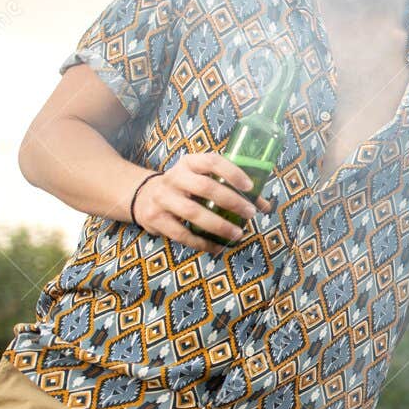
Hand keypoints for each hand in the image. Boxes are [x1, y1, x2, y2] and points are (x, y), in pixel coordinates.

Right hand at [131, 152, 272, 254]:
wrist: (142, 196)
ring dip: (219, 225)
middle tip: (250, 213)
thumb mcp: (202, 179)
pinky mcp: (155, 219)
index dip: (232, 172)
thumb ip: (231, 188)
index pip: (212, 161)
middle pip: (205, 187)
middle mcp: (174, 177)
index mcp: (188, 163)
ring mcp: (162, 198)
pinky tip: (217, 247)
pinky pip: (182, 234)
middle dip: (231, 201)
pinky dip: (202, 242)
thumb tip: (265, 205)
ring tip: (238, 234)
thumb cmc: (185, 188)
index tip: (250, 186)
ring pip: (193, 213)